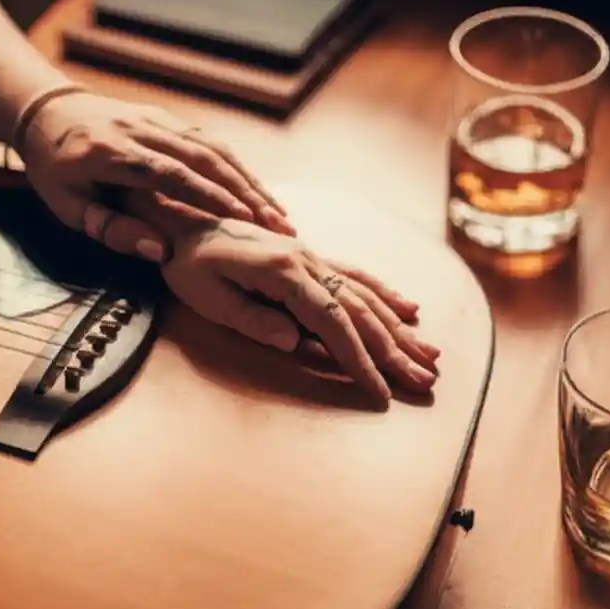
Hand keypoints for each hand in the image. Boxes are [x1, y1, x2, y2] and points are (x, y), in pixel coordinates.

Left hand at [17, 89, 293, 262]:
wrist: (48, 112)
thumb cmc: (55, 169)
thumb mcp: (68, 207)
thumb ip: (112, 229)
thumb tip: (160, 252)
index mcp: (109, 153)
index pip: (168, 173)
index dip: (208, 195)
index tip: (241, 219)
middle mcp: (140, 129)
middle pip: (202, 158)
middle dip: (244, 192)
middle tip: (276, 226)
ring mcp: (157, 119)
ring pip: (213, 148)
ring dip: (249, 181)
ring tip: (278, 214)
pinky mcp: (168, 118)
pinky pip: (209, 142)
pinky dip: (237, 167)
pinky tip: (258, 191)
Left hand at [162, 217, 440, 404]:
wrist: (178, 216)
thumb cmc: (185, 263)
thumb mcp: (207, 297)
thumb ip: (252, 319)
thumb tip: (296, 342)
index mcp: (283, 273)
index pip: (333, 324)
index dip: (360, 360)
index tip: (382, 392)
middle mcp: (306, 260)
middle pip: (361, 312)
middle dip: (395, 351)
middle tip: (425, 381)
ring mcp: (310, 256)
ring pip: (365, 296)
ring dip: (400, 328)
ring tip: (431, 355)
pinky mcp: (307, 256)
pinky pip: (354, 276)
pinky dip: (385, 294)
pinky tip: (408, 309)